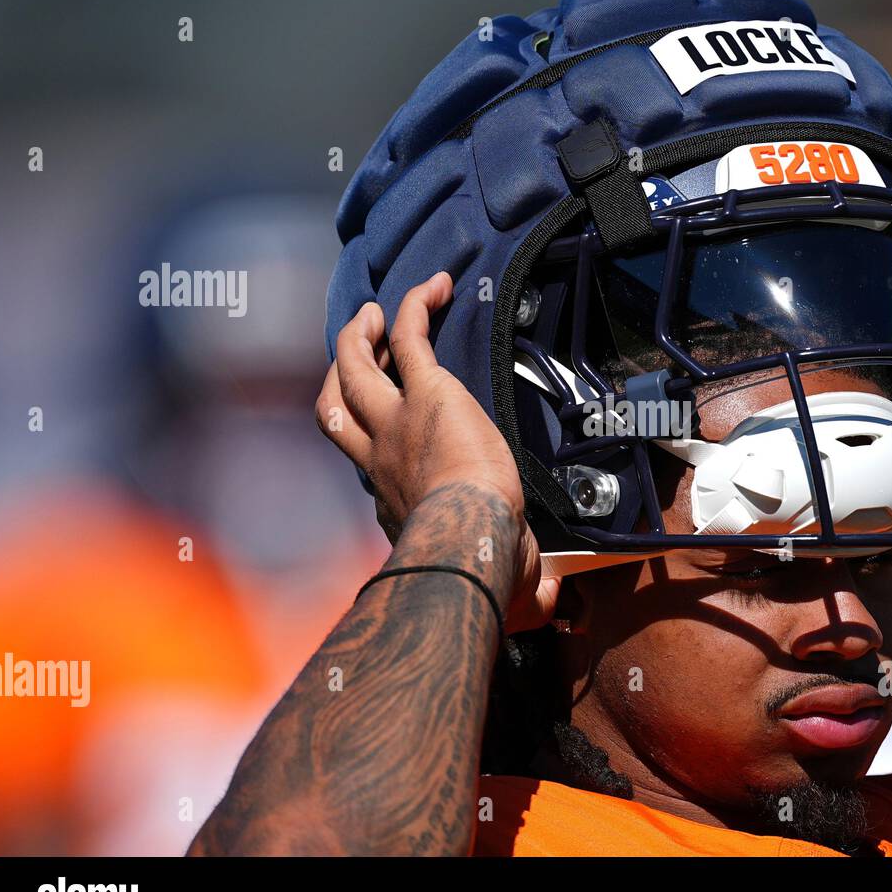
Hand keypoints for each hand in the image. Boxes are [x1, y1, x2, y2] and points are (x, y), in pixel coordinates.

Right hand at [315, 272, 558, 631]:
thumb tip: (554, 603)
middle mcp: (381, 459)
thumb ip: (530, 596)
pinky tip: (435, 287)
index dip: (372, 444)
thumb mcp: (505, 588)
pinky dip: (415, 307)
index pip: (369, 463)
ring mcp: (396, 422)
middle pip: (337, 404)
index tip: (390, 436)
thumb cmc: (482, 572)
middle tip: (357, 346)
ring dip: (358, 335)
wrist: (471, 543)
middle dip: (341, 373)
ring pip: (353, 366)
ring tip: (374, 311)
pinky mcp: (428, 392)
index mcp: (392, 500)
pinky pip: (409, 337)